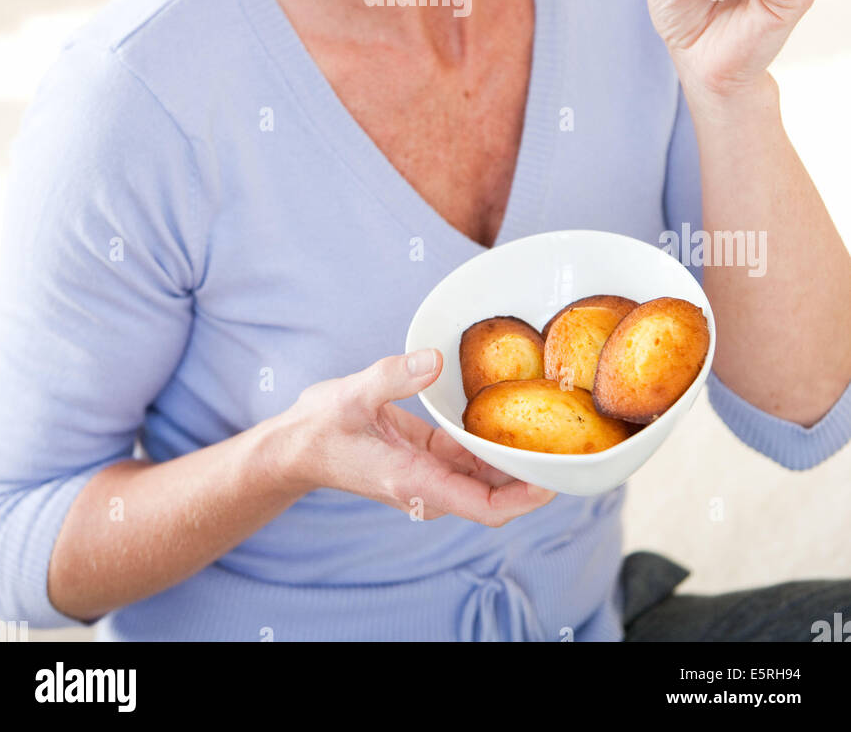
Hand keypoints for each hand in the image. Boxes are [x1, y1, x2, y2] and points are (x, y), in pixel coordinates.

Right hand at [283, 349, 555, 524]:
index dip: (525, 498)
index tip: (554, 480)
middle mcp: (429, 484)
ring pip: (486, 474)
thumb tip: (435, 358)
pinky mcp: (427, 456)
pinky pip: (470, 456)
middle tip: (570, 439)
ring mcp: (430, 473)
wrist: (295, 448)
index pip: (485, 506)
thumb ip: (394, 376)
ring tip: (553, 424)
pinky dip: (492, 441)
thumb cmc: (320, 429)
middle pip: (495, 491)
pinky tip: (514, 414)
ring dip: (515, 456)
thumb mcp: (353, 395)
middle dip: (532, 473)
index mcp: (416, 481)